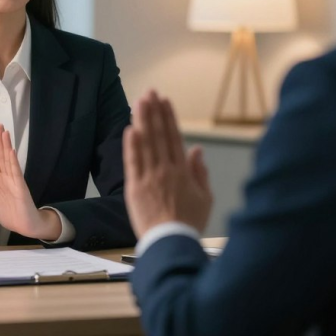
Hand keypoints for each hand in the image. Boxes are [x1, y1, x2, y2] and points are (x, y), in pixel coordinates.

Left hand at [0, 124, 61, 240]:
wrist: (25, 226)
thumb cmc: (10, 214)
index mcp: (0, 180)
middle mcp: (7, 177)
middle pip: (2, 156)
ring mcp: (14, 180)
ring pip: (8, 160)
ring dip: (6, 146)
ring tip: (4, 132)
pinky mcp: (20, 186)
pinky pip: (15, 172)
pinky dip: (12, 161)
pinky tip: (10, 150)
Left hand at [123, 90, 212, 240]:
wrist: (171, 242)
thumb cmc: (188, 223)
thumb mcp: (205, 198)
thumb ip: (200, 172)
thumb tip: (197, 150)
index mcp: (183, 171)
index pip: (175, 137)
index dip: (169, 117)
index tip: (165, 101)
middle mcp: (166, 170)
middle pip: (159, 135)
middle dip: (154, 111)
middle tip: (150, 92)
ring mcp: (150, 177)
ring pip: (146, 143)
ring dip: (142, 120)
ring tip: (139, 102)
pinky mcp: (135, 187)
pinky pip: (133, 162)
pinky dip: (132, 145)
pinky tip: (130, 129)